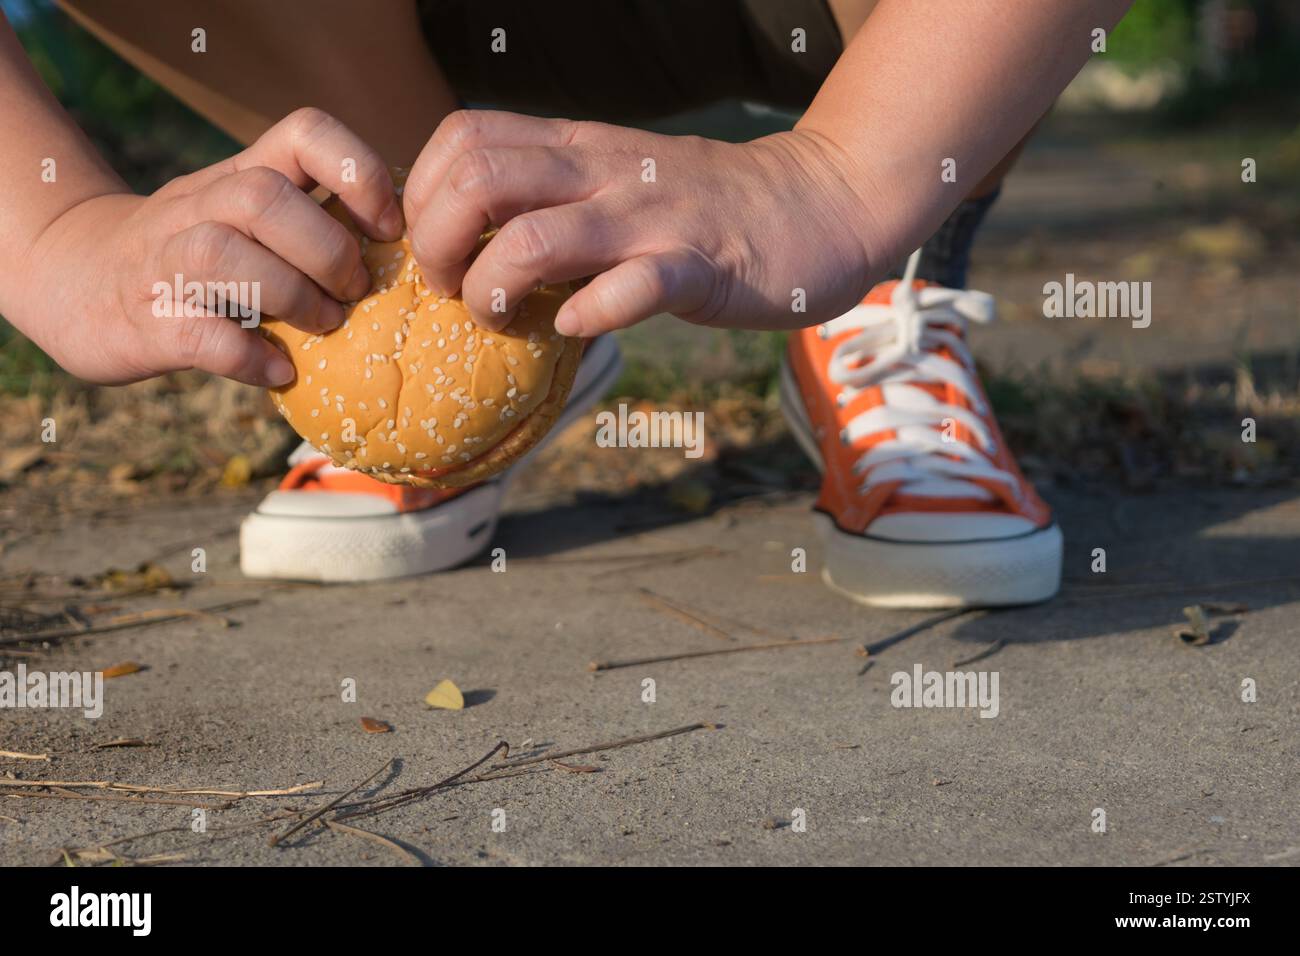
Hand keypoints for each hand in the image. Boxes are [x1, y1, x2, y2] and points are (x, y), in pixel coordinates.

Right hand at [18, 108, 401, 385]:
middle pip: (265, 196)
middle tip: (355, 291)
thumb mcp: (245, 215)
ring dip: (295, 297)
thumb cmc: (194, 254)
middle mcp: (201, 207)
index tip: (389, 225)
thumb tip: (412, 253)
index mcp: (240, 175)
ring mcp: (167, 262)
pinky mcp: (150, 323)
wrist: (76, 282)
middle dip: (328, 249)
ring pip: (228, 255)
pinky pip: (206, 338)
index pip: (304, 132)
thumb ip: (311, 218)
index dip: (358, 169)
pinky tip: (282, 369)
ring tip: (325, 326)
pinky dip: (253, 357)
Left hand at [403, 110, 879, 335]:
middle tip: (453, 290)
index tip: (437, 246)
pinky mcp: (696, 268)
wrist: (817, 204)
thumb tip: (473, 232)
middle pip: (478, 182)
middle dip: (439, 246)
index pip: (464, 138)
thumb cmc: (704, 204)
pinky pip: (626, 291)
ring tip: (502, 318)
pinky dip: (586, 316)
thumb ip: (554, 189)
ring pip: (533, 239)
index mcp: (578, 146)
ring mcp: (649, 218)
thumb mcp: (617, 174)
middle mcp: (604, 172)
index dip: (424, 194)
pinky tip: (578, 326)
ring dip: (494, 289)